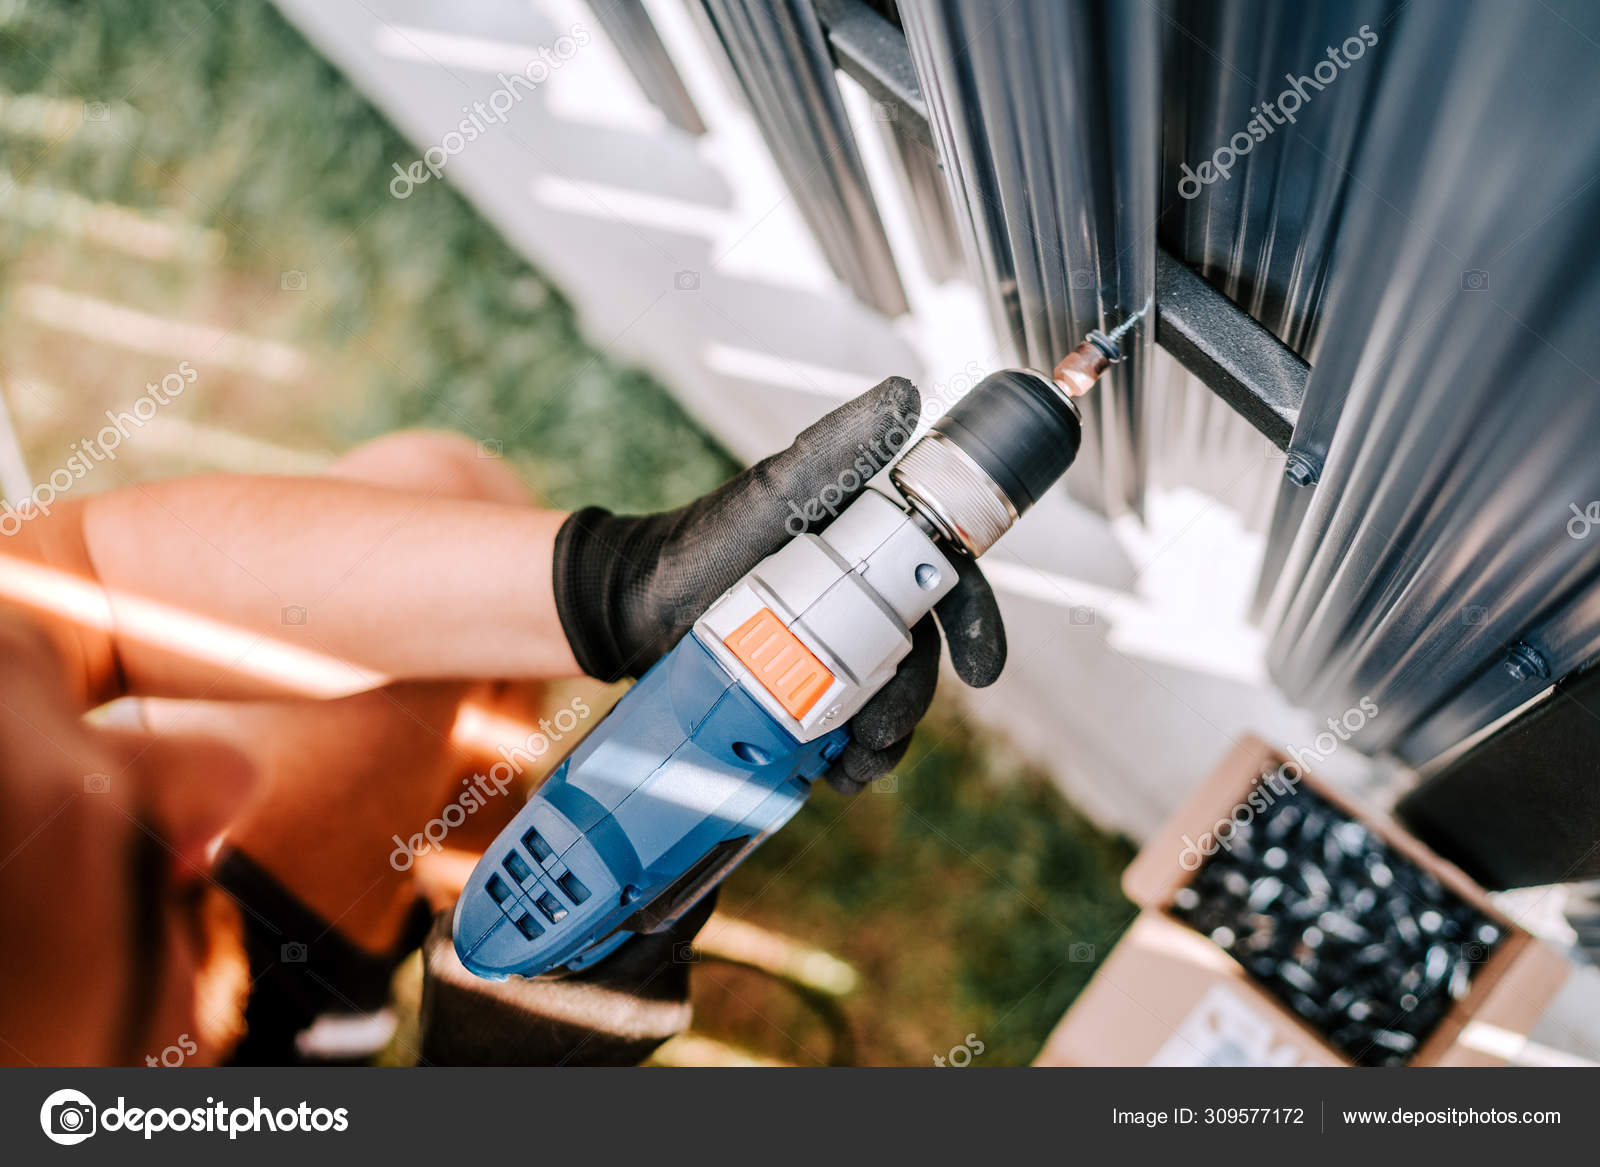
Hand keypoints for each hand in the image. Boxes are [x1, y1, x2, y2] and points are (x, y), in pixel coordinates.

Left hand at [550, 378, 1006, 791]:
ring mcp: (834, 641)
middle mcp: (863, 591)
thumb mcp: (770, 496)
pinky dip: (847, 756)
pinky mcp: (804, 684)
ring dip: (884, 742)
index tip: (979, 670)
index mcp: (873, 542)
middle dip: (911, 704)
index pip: (947, 580)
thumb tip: (902, 397)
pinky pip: (845, 726)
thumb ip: (833, 451)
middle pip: (919, 654)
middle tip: (878, 738)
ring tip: (852, 770)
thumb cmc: (701, 540)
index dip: (975, 622)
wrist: (632, 606)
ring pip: (886, 697)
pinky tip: (832, 775)